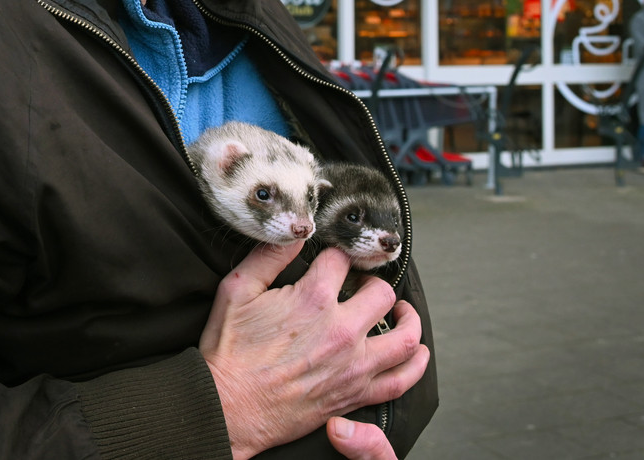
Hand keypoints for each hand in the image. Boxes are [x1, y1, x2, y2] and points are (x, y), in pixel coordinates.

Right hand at [199, 243, 428, 459]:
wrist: (228, 409)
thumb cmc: (229, 354)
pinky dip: (415, 365)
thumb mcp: (236, 291)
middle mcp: (341, 331)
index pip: (340, 260)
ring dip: (409, 319)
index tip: (329, 261)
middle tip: (362, 284)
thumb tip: (292, 235)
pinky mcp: (355, 394)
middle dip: (372, 281)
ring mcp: (353, 366)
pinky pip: (401, 381)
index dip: (333, 255)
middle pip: (381, 293)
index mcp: (313, 300)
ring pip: (405, 337)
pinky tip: (416, 353)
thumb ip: (267, 257)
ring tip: (401, 311)